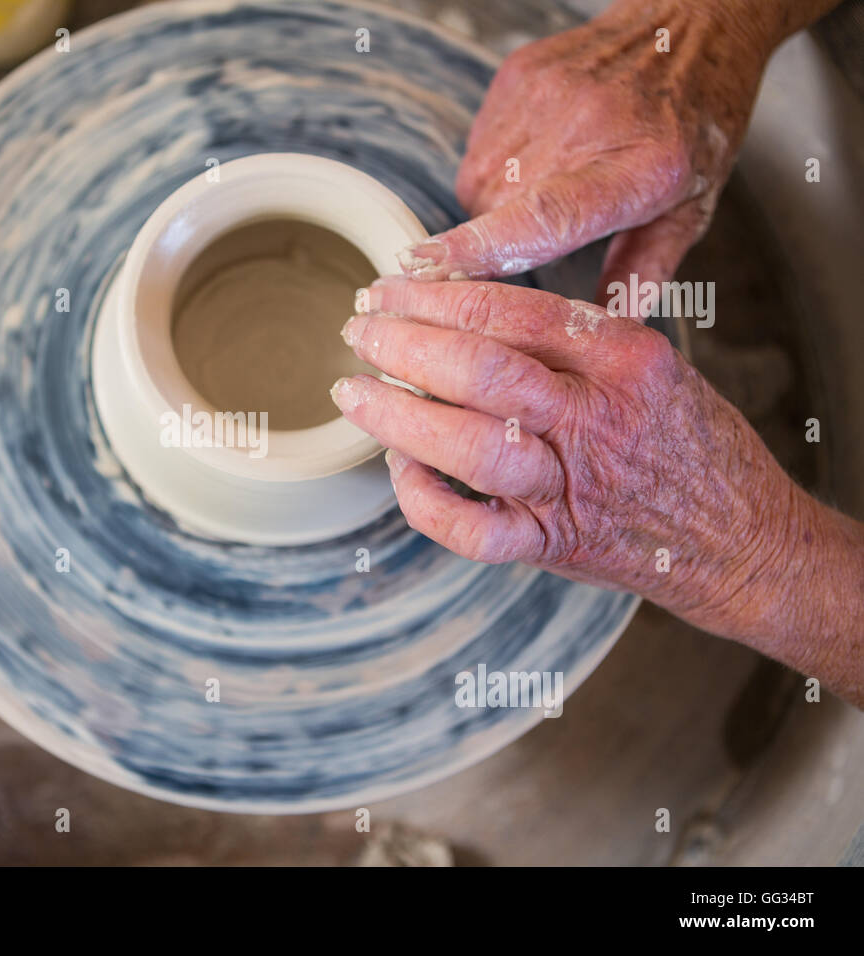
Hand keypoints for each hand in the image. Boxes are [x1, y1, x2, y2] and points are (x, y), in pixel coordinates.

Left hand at [331, 277, 863, 704]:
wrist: (740, 538)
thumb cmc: (684, 444)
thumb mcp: (650, 365)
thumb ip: (571, 340)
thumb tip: (465, 312)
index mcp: (622, 358)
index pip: (511, 310)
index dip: (435, 296)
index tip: (390, 290)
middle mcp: (596, 416)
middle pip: (480, 368)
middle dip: (402, 344)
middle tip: (359, 332)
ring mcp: (571, 484)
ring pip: (468, 444)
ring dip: (396, 415)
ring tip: (354, 392)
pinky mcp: (552, 542)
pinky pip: (472, 530)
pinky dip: (424, 500)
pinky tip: (399, 469)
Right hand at [398, 0, 833, 302]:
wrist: (688, 28)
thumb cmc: (694, 124)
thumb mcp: (692, 208)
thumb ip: (644, 272)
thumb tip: (604, 330)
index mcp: (638, 171)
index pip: (547, 215)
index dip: (483, 246)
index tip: (428, 267)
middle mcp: (584, 129)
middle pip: (499, 214)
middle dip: (505, 240)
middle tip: (550, 229)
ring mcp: (544, 97)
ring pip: (480, 186)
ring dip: (500, 203)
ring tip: (553, 179)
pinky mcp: (516, 78)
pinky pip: (478, 149)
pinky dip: (498, 164)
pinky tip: (541, 150)